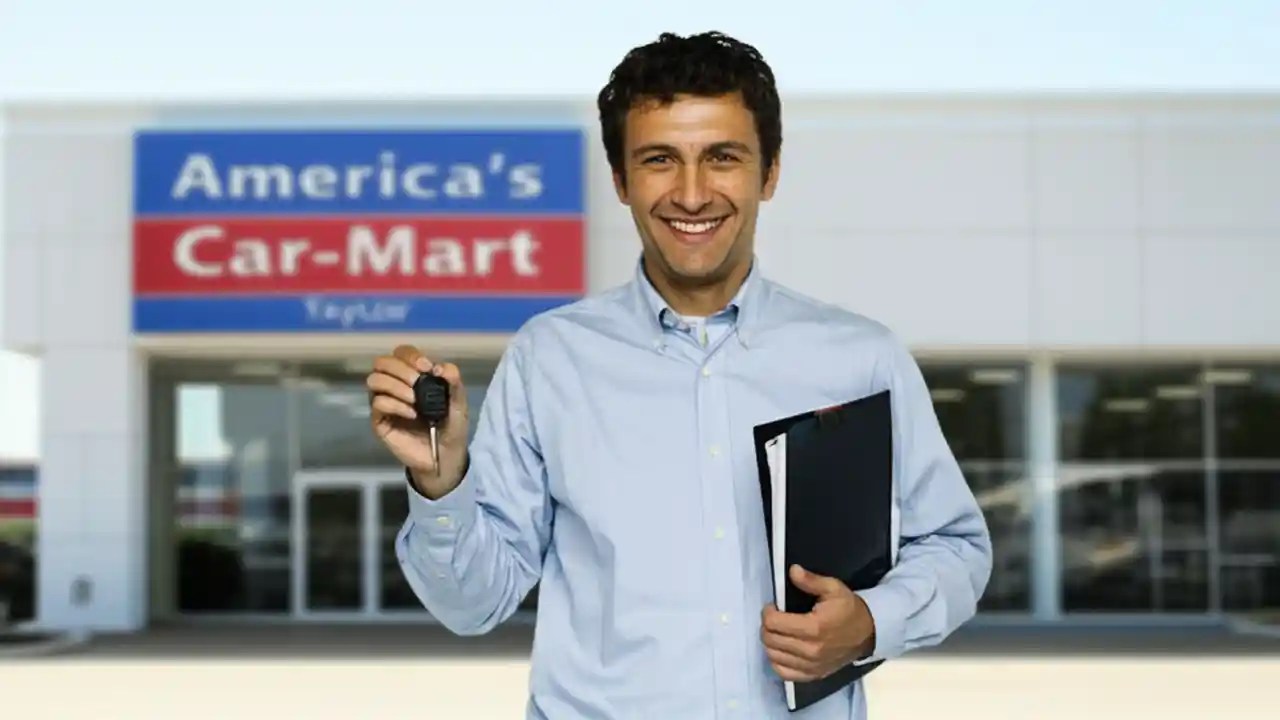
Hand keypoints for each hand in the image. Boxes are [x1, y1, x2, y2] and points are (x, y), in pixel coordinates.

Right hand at [366, 344, 469, 494]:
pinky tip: (412, 414)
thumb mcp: (458, 402)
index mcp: (412, 375)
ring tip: (414, 400)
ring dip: (395, 385)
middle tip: (417, 383)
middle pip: (382, 362)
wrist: (446, 455)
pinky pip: (378, 403)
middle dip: (401, 369)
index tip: (427, 367)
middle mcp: (395, 385)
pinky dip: (396, 405)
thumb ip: (454, 382)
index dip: (410, 355)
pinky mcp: (380, 421)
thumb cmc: (451, 425)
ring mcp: (385, 402)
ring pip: (374, 379)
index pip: (401, 352)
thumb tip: (440, 367)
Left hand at [760, 564, 876, 682]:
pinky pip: (784, 673)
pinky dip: (777, 661)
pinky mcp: (813, 675)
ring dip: (770, 642)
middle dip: (767, 626)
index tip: (773, 607)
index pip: (774, 623)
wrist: (867, 633)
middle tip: (774, 618)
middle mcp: (810, 650)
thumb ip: (810, 580)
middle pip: (770, 640)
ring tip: (778, 632)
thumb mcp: (833, 588)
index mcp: (814, 627)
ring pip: (773, 656)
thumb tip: (792, 571)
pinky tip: (781, 650)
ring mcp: (811, 665)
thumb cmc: (848, 609)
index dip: (768, 612)